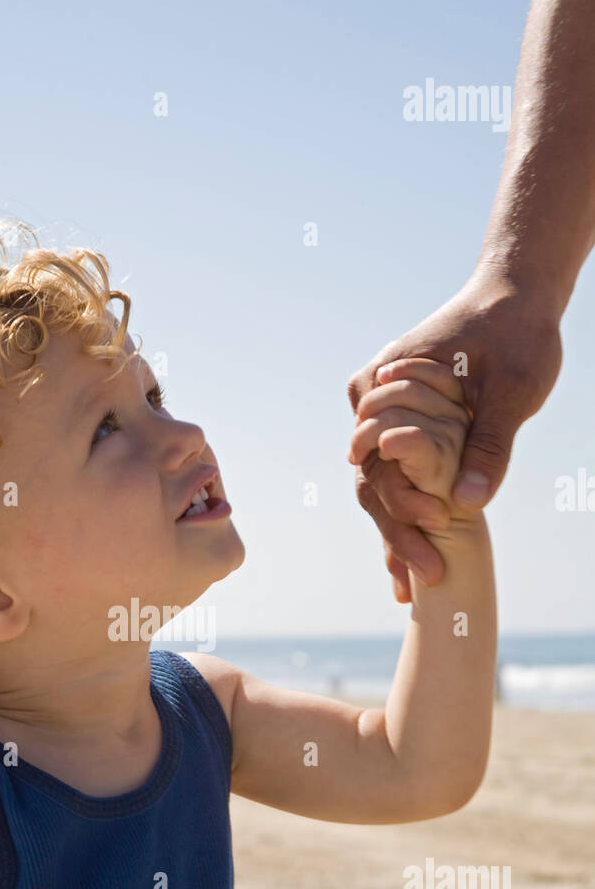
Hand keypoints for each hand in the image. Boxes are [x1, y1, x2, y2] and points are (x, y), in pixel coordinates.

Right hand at [347, 269, 562, 599]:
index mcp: (381, 385)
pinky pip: (396, 478)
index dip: (402, 509)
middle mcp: (370, 402)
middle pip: (373, 482)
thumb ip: (488, 446)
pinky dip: (405, 517)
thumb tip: (467, 505)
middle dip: (396, 536)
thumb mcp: (513, 389)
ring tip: (409, 590)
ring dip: (396, 535)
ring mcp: (383, 417)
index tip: (432, 542)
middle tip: (415, 587)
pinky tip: (410, 567)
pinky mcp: (402, 429)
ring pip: (381, 487)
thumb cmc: (516, 333)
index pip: (378, 462)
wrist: (517, 298)